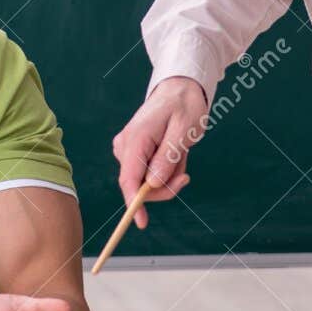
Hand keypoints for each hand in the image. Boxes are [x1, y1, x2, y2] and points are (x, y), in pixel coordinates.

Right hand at [111, 76, 207, 229]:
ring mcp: (128, 149)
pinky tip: (175, 151)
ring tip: (181, 152)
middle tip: (186, 175)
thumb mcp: (183, 131)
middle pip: (139, 185)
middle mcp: (125, 146)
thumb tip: (152, 184)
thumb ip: (167, 158)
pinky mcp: (134, 152)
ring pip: (146, 181)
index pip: (129, 179)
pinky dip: (166, 169)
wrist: (180, 88)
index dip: (134, 203)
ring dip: (168, 174)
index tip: (141, 222)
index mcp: (135, 139)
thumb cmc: (184, 105)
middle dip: (164, 186)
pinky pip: (150, 173)